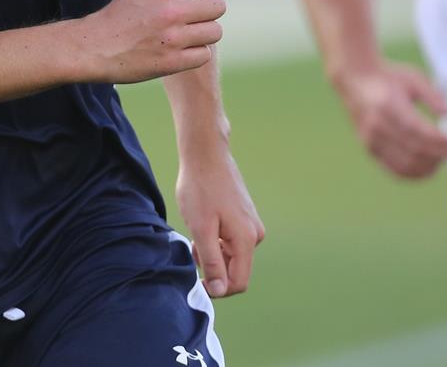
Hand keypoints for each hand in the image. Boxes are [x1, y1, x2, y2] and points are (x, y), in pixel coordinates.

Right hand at [72, 0, 224, 83]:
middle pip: (218, 5)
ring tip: (184, 36)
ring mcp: (174, 38)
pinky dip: (195, 54)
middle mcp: (171, 10)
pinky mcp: (173, 62)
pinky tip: (178, 51)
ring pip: (215, 31)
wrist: (93, 48)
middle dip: (208, 12)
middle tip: (191, 19)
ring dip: (203, 34)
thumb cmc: (119, 18)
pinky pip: (205, 55)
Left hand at [176, 142, 263, 297]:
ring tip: (194, 236)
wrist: (206, 155)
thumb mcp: (200, 229)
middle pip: (236, 270)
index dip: (217, 288)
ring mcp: (251, 225)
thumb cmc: (200, 188)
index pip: (238, 282)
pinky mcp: (244, 218)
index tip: (195, 279)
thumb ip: (211, 261)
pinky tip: (202, 227)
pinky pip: (231, 242)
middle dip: (213, 269)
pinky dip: (215, 242)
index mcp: (247, 240)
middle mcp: (255, 235)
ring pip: (231, 255)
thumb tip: (219, 290)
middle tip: (191, 251)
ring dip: (212, 254)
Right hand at [334, 62, 446, 178]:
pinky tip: (428, 169)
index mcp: (389, 105)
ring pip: (405, 163)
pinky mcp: (369, 148)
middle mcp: (378, 125)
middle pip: (414, 150)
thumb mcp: (413, 77)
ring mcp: (371, 139)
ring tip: (442, 160)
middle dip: (439, 155)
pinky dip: (413, 174)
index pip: (419, 131)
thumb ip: (432, 95)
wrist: (355, 80)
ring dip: (428, 166)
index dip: (440, 142)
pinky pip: (393, 169)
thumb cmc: (389, 78)